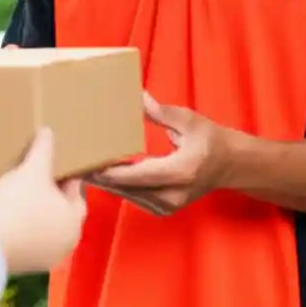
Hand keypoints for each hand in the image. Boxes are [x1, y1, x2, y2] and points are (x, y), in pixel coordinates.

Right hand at [0, 127, 86, 273]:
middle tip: (23, 166)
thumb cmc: (16, 206)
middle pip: (50, 204)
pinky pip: (11, 229)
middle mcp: (61, 243)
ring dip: (14, 197)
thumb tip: (48, 132)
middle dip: (34, 184)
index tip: (48, 158)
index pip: (75, 192)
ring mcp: (37, 255)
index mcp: (73, 223)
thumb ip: (43, 149)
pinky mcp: (14, 259)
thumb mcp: (32, 170)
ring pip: (28, 216)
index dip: (62, 172)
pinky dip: (1, 213)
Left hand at [86, 93, 236, 216]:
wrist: (232, 166)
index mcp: (180, 172)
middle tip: (74, 162)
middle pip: (126, 188)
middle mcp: (172, 194)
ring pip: (127, 195)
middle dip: (99, 175)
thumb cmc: (212, 140)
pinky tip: (100, 173)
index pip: (136, 175)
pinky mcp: (163, 208)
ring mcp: (167, 205)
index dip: (108, 171)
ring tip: (81, 166)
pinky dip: (117, 186)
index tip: (86, 163)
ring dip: (105, 182)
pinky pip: (133, 197)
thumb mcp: (189, 121)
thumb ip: (162, 113)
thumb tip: (138, 98)